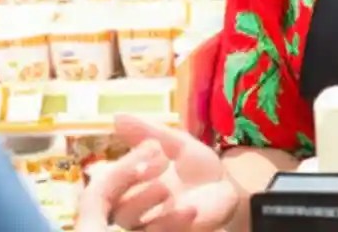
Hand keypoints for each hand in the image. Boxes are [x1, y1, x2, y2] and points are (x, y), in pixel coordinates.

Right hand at [101, 115, 238, 230]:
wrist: (228, 190)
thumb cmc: (197, 166)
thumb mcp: (176, 143)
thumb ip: (147, 131)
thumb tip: (116, 117)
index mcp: (131, 180)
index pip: (109, 177)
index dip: (124, 165)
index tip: (152, 148)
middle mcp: (133, 203)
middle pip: (112, 201)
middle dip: (127, 181)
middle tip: (155, 165)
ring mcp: (149, 222)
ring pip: (128, 220)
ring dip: (142, 201)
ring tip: (166, 187)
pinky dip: (171, 221)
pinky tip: (190, 208)